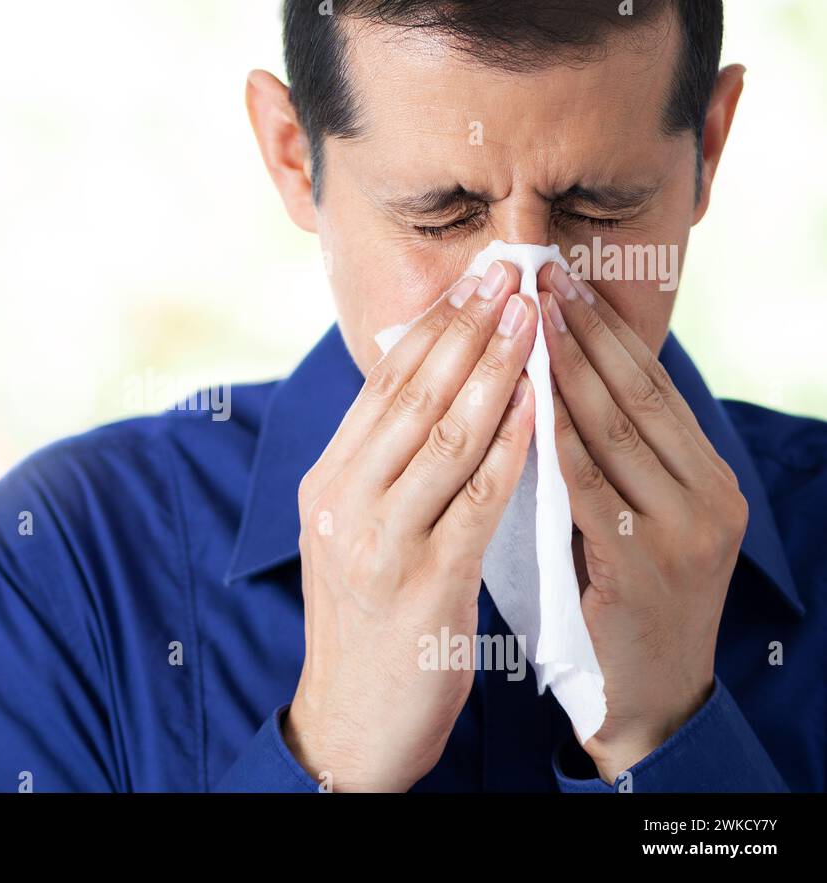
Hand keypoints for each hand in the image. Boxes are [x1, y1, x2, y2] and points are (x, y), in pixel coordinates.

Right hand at [285, 262, 535, 790]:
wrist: (349, 719)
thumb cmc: (365, 624)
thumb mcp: (354, 535)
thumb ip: (382, 470)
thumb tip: (424, 397)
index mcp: (326, 483)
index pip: (381, 388)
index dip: (432, 327)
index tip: (474, 280)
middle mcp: (343, 502)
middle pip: (410, 396)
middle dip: (466, 327)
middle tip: (509, 273)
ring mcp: (378, 541)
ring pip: (444, 435)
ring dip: (494, 368)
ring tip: (533, 316)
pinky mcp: (424, 583)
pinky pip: (477, 498)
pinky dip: (510, 445)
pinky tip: (538, 405)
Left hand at [538, 265, 747, 782]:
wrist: (645, 701)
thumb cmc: (618, 602)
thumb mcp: (627, 521)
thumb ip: (606, 461)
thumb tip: (550, 383)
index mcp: (705, 478)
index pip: (650, 386)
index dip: (604, 331)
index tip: (560, 282)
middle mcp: (707, 496)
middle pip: (638, 395)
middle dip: (583, 333)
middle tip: (538, 279)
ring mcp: (684, 533)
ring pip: (617, 434)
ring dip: (566, 372)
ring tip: (526, 321)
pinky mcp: (647, 571)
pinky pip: (591, 492)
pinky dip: (555, 444)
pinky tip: (523, 405)